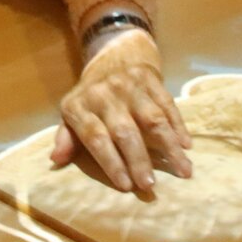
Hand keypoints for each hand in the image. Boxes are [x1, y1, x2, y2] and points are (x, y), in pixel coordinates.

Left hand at [52, 30, 192, 196]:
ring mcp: (130, 85)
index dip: (111, 162)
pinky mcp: (151, 79)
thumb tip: (56, 160)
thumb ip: (65, 138)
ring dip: (169, 146)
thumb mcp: (72, 113)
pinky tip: (186, 146)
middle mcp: (105, 95)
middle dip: (138, 160)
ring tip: (183, 170)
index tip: (126, 186)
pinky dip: (178, 126)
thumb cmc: (91, 97)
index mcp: (80, 106)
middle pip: (124, 132)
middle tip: (150, 185)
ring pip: (152, 120)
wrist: (114, 55)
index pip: (95, 138)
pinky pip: (168, 105)